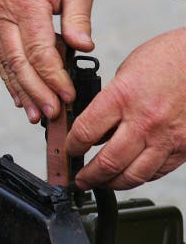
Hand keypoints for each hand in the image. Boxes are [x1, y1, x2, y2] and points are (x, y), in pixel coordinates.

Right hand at [0, 0, 94, 122]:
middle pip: (17, 63)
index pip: (38, 51)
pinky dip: (10, 77)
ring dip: (20, 90)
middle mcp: (4, 14)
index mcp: (26, 3)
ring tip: (34, 114)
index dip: (53, 78)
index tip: (68, 95)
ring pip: (5, 63)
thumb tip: (83, 47)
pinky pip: (1, 55)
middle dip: (35, 92)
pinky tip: (19, 94)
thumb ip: (78, 18)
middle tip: (51, 114)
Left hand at [67, 28, 185, 189]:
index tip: (69, 151)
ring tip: (101, 183)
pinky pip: (157, 171)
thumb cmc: (166, 59)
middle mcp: (145, 121)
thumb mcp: (125, 73)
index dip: (72, 147)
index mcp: (123, 98)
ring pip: (133, 175)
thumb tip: (92, 129)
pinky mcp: (184, 148)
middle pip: (108, 162)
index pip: (86, 133)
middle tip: (80, 179)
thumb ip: (109, 103)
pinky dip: (140, 177)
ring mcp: (167, 138)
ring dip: (112, 183)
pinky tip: (129, 174)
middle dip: (88, 176)